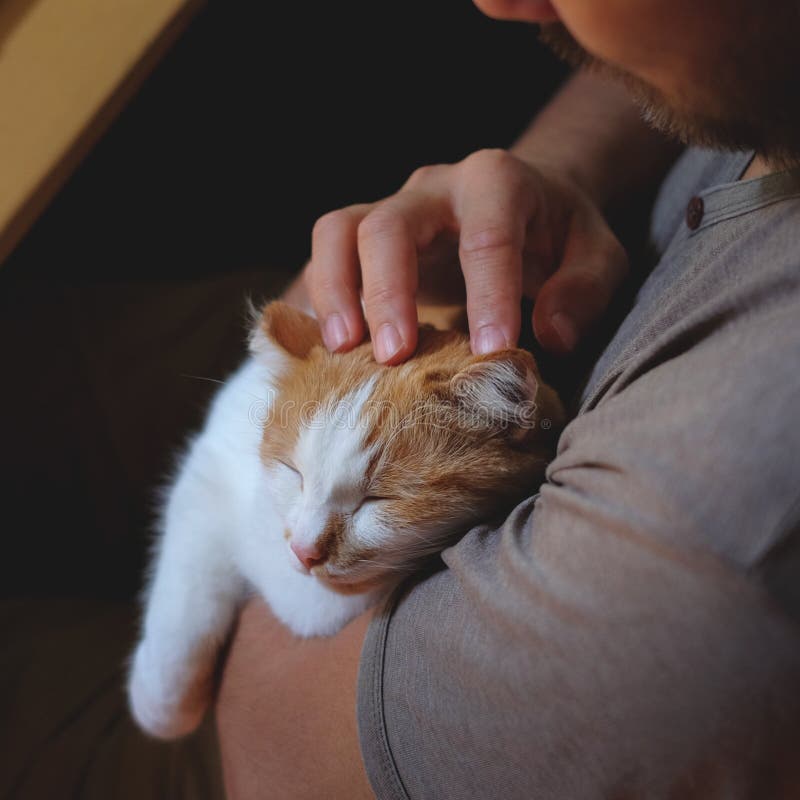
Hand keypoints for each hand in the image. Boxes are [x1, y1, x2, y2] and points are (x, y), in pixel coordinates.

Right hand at [300, 148, 627, 363]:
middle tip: (395, 357)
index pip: (488, 236)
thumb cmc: (558, 237)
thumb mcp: (597, 256)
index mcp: (497, 182)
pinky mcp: (365, 236)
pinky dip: (321, 299)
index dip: (489, 295)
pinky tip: (332, 348)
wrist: (519, 204)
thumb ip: (586, 289)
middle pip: (390, 226)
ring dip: (336, 292)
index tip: (491, 353)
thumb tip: (550, 335)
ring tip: (343, 351)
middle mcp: (434, 188)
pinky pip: (325, 255)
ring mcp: (392, 209)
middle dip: (389, 293)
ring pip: (339, 232)